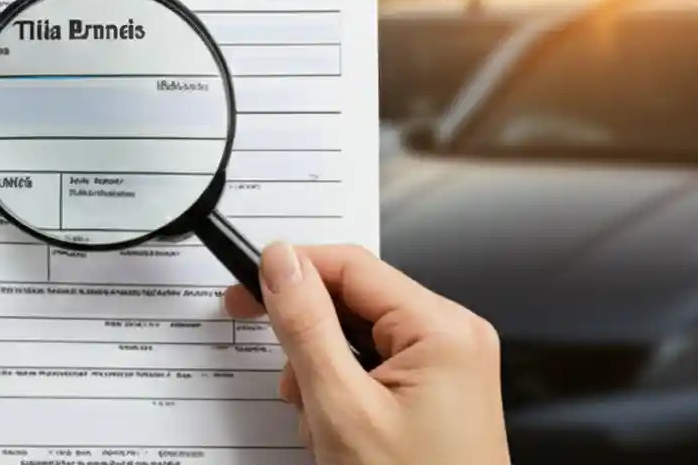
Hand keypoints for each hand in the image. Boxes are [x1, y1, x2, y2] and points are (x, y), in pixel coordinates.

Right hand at [224, 243, 509, 464]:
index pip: (350, 267)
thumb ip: (306, 328)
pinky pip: (374, 367)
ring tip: (323, 428)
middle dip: (310, 342)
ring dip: (322, 376)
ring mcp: (448, 367)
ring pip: (357, 338)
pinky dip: (343, 394)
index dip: (291, 272)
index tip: (244, 291)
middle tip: (286, 378)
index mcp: (442, 329)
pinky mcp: (436, 393)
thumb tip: (281, 263)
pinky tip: (339, 434)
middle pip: (353, 301)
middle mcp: (453, 338)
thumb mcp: (342, 409)